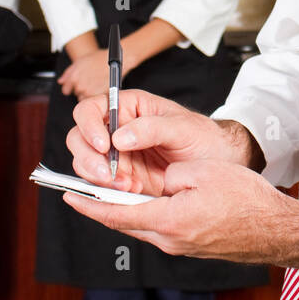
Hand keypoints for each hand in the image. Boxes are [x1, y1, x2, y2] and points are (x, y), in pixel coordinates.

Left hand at [58, 48, 108, 99]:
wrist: (114, 61)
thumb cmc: (98, 59)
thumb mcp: (79, 62)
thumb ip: (67, 73)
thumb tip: (61, 81)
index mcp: (73, 78)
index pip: (65, 90)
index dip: (70, 87)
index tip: (74, 86)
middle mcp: (80, 86)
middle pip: (76, 94)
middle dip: (81, 89)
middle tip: (89, 81)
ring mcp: (89, 92)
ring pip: (84, 98)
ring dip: (88, 94)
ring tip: (95, 84)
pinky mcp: (98, 96)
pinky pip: (93, 100)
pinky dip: (96, 96)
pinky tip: (99, 87)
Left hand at [65, 158, 298, 270]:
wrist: (275, 230)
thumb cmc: (246, 199)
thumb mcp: (202, 172)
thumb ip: (171, 174)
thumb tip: (161, 181)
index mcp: (168, 221)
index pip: (117, 214)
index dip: (89, 205)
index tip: (67, 196)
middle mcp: (169, 240)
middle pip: (125, 222)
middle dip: (102, 206)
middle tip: (81, 190)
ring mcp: (180, 246)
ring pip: (142, 225)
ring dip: (125, 209)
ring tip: (111, 191)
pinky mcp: (191, 246)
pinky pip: (159, 228)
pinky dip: (146, 213)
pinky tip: (147, 200)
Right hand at [67, 88, 252, 197]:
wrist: (218, 166)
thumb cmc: (203, 138)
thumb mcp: (183, 128)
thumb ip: (152, 128)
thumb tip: (121, 136)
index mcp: (129, 108)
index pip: (93, 109)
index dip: (90, 125)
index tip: (103, 143)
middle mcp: (117, 130)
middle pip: (80, 137)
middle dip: (88, 157)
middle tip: (107, 173)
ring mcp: (117, 156)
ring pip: (85, 163)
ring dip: (97, 176)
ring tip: (123, 185)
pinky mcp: (122, 178)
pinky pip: (101, 184)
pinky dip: (108, 190)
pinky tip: (128, 191)